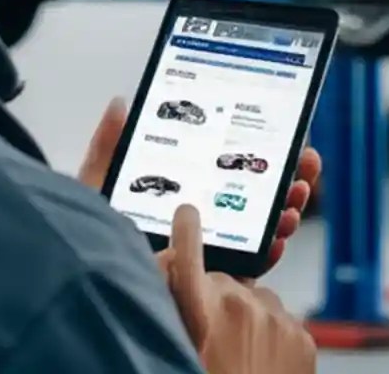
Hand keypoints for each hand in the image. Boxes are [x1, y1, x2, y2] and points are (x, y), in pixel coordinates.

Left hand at [79, 97, 322, 274]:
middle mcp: (196, 224)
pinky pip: (250, 267)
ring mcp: (207, 252)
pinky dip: (271, 250)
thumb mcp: (94, 187)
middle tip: (304, 160)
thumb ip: (107, 147)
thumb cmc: (85, 240)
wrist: (86, 286)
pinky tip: (279, 233)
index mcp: (175, 195)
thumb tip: (122, 103)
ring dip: (285, 208)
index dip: (256, 152)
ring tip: (296, 193)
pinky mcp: (210, 283)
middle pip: (251, 195)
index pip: (224, 168)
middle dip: (284, 176)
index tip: (282, 136)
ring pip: (259, 227)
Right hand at [163, 205, 315, 373]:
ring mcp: (275, 320)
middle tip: (210, 340)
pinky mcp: (303, 337)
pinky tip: (261, 366)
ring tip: (238, 359)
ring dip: (247, 321)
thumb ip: (177, 314)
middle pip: (224, 285)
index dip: (186, 233)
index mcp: (199, 312)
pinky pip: (283, 324)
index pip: (187, 258)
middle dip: (216, 301)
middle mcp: (238, 307)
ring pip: (256, 304)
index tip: (186, 212)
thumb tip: (174, 282)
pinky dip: (272, 338)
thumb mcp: (180, 346)